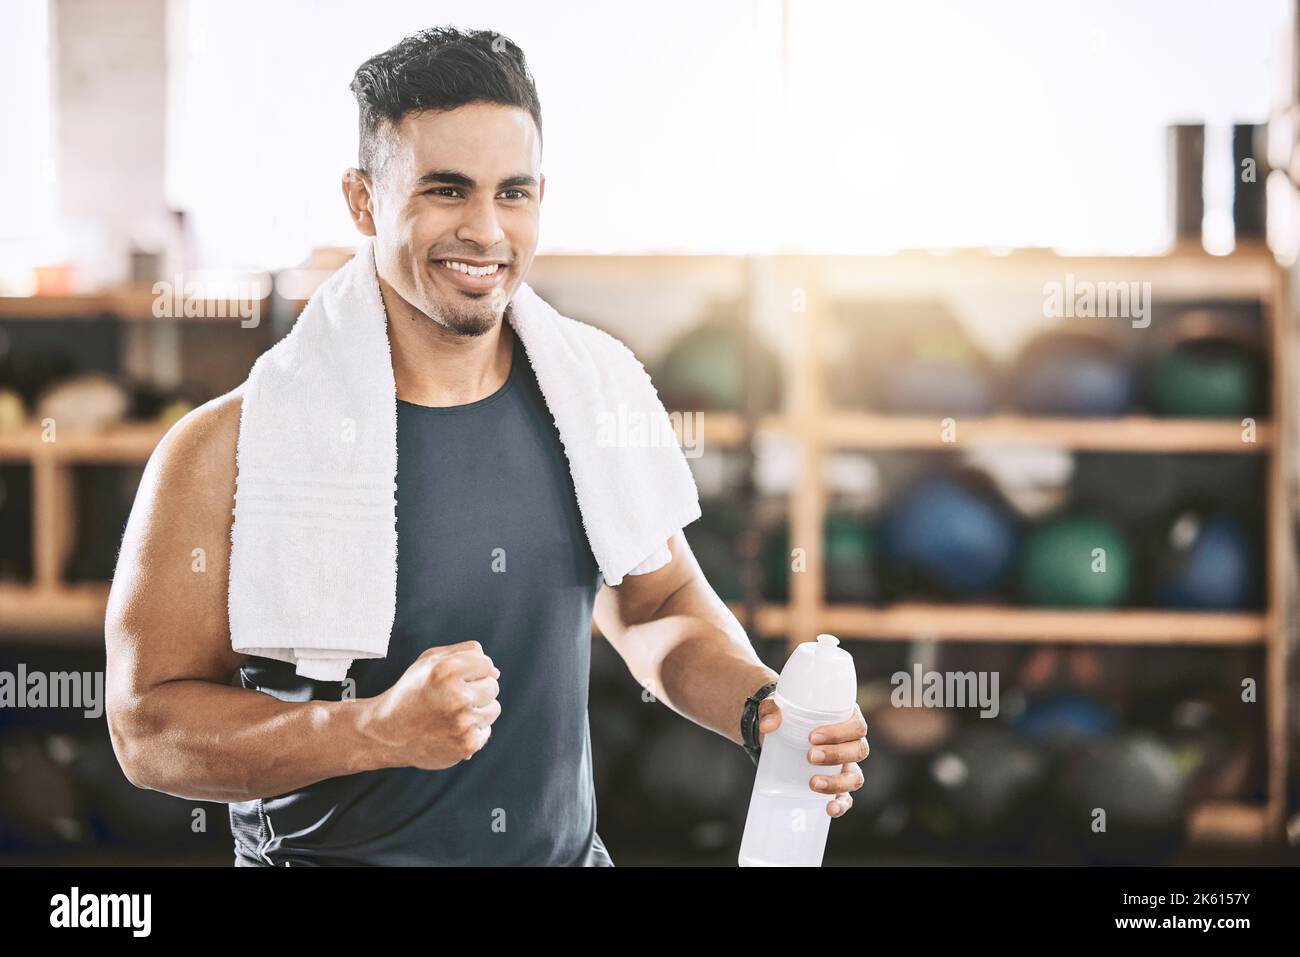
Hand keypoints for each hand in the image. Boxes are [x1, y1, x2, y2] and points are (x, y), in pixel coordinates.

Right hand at [361, 640, 501, 769]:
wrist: (387, 733)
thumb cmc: (411, 693)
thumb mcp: (429, 660)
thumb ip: (464, 653)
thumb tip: (495, 671)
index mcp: (446, 670)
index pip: (486, 664)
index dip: (472, 671)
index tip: (455, 680)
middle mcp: (456, 696)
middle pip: (493, 685)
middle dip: (476, 690)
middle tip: (450, 699)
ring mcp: (462, 722)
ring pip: (494, 708)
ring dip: (477, 711)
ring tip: (450, 715)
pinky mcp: (466, 744)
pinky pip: (486, 731)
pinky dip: (472, 732)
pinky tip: (450, 731)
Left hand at [757, 698, 867, 817]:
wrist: (777, 736)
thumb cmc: (785, 716)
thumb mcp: (775, 707)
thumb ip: (770, 710)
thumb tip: (768, 725)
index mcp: (846, 718)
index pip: (857, 725)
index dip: (840, 732)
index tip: (813, 737)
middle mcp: (851, 743)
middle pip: (859, 750)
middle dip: (836, 755)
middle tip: (810, 756)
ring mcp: (846, 766)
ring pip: (855, 777)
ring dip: (837, 782)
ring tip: (813, 782)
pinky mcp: (836, 785)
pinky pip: (846, 798)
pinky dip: (841, 805)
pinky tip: (830, 808)